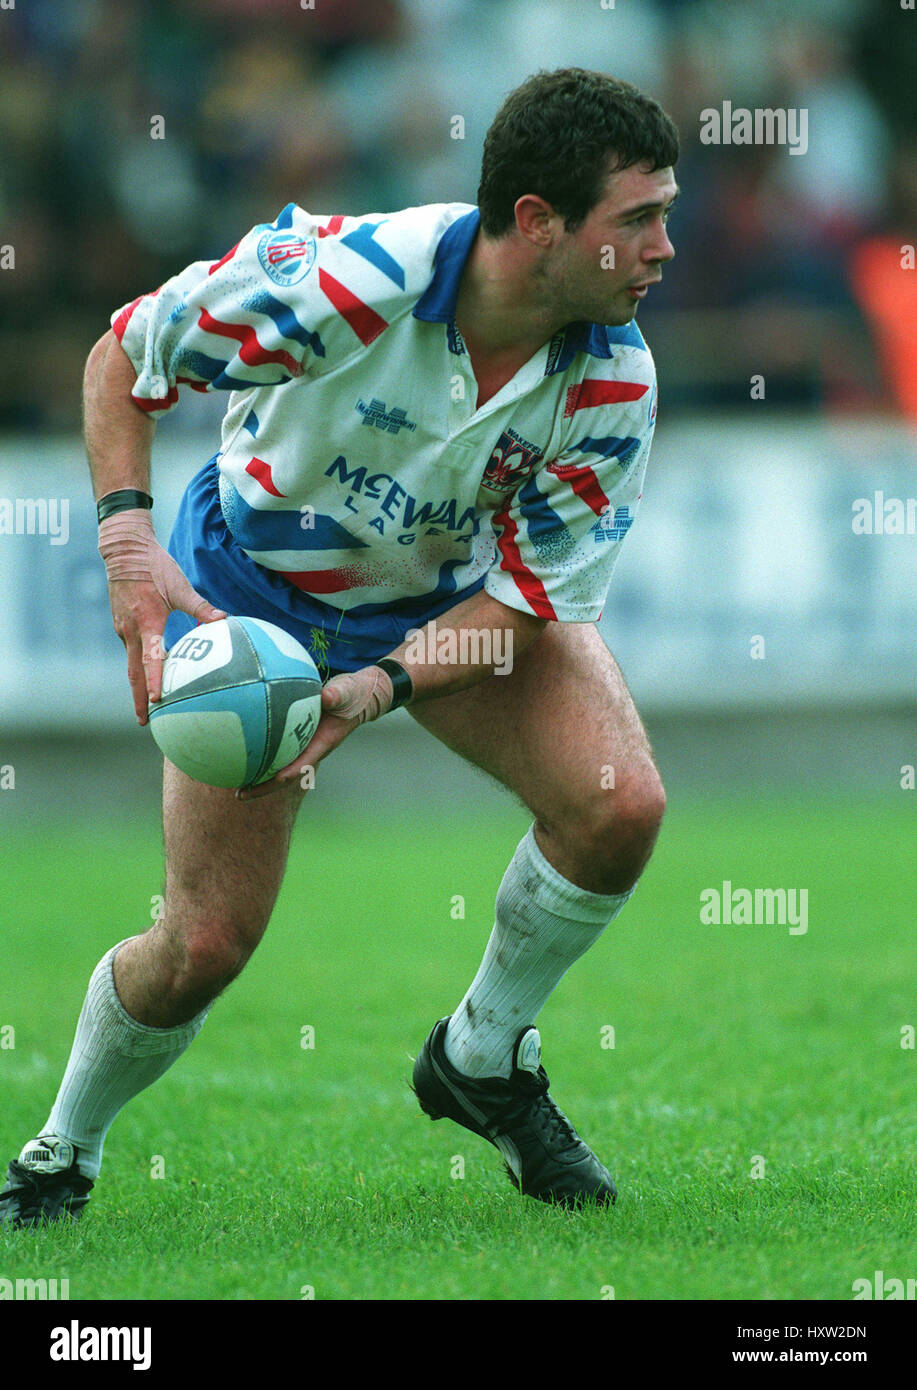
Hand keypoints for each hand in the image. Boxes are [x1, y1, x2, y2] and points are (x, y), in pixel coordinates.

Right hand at [98, 509, 226, 723]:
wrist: (124, 551)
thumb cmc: (155, 566)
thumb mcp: (180, 585)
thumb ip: (201, 607)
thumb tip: (224, 620)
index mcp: (147, 622)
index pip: (150, 659)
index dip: (153, 682)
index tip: (157, 702)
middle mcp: (131, 630)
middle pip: (134, 673)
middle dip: (139, 699)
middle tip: (146, 722)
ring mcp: (124, 629)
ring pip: (132, 664)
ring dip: (138, 685)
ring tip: (149, 706)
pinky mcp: (123, 625)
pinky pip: (132, 651)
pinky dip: (139, 667)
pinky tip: (150, 674)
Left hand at [236, 664, 394, 800]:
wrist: (356, 697)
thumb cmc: (353, 694)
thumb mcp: (348, 692)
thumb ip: (338, 694)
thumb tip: (327, 696)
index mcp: (324, 742)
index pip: (306, 762)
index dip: (291, 773)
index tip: (276, 780)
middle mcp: (309, 749)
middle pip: (284, 774)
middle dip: (263, 787)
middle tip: (239, 794)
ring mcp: (301, 746)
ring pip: (276, 766)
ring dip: (256, 776)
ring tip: (231, 785)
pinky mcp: (294, 738)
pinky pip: (273, 749)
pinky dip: (257, 754)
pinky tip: (236, 751)